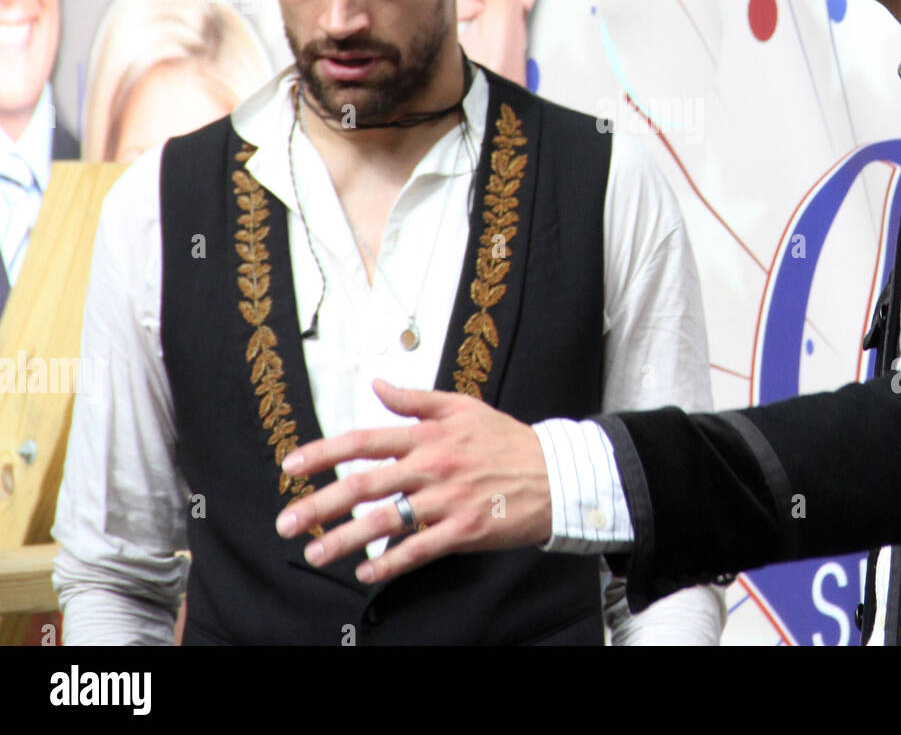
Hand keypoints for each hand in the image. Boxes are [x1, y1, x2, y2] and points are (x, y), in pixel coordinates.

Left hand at [275, 379, 551, 583]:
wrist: (555, 474)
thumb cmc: (506, 441)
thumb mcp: (462, 406)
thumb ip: (415, 398)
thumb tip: (377, 384)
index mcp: (429, 434)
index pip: (365, 439)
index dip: (325, 452)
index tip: (293, 466)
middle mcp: (433, 466)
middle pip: (365, 484)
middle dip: (321, 504)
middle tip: (288, 521)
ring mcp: (448, 500)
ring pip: (386, 522)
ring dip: (345, 540)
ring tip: (314, 552)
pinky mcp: (464, 531)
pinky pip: (418, 550)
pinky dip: (389, 563)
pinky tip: (366, 572)